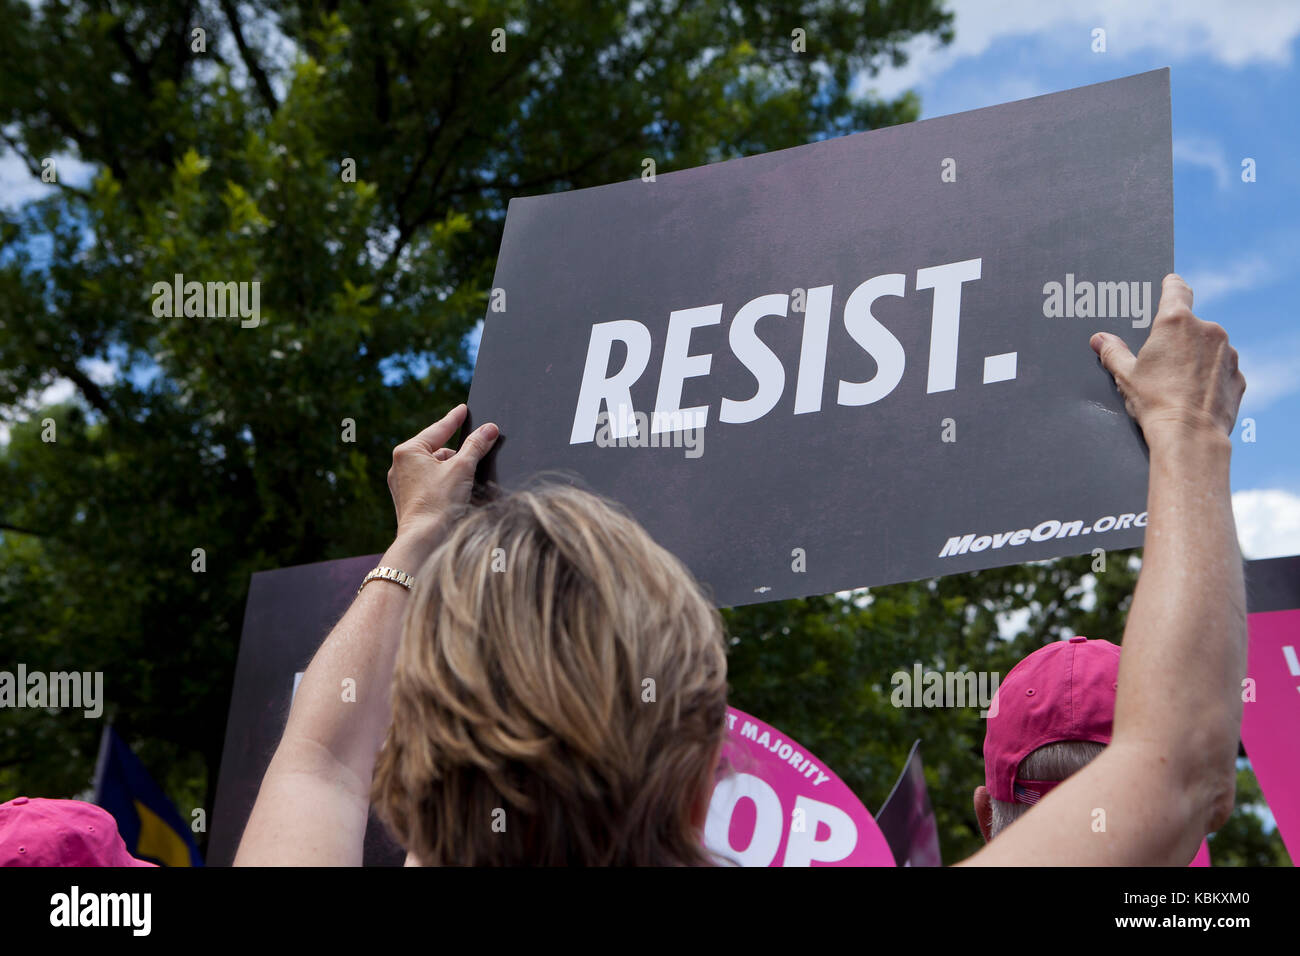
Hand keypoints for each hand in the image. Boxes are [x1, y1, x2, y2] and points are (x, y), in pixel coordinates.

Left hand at [385, 404, 498, 548]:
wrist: (423, 540)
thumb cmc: (438, 503)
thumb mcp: (463, 468)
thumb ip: (476, 445)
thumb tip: (490, 429)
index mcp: (408, 451)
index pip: (438, 429)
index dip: (454, 419)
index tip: (463, 410)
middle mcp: (400, 465)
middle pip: (437, 449)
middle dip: (457, 452)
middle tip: (475, 454)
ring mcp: (401, 483)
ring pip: (433, 467)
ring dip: (451, 470)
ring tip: (466, 482)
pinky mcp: (407, 499)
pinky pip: (428, 482)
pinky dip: (443, 483)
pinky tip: (456, 492)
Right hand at [1090, 274, 1245, 441]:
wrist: (1190, 437)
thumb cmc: (1155, 403)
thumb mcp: (1126, 376)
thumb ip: (1113, 352)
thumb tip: (1099, 340)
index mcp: (1176, 322)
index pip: (1176, 288)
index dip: (1171, 285)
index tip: (1169, 283)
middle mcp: (1208, 329)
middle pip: (1191, 323)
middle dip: (1179, 337)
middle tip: (1162, 360)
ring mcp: (1228, 352)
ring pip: (1210, 346)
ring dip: (1197, 357)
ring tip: (1179, 384)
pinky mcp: (1238, 375)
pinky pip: (1223, 369)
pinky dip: (1211, 377)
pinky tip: (1195, 396)